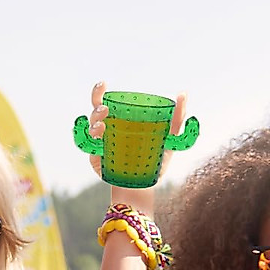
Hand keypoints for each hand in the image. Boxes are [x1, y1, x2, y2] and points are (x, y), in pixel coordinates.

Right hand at [86, 80, 187, 198]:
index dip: (98, 92)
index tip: (103, 84)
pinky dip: (87, 143)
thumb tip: (183, 94)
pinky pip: (86, 150)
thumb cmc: (156, 160)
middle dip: (96, 109)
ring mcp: (100, 146)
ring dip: (93, 125)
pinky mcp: (97, 161)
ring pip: (89, 130)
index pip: (103, 103)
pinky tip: (97, 141)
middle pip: (93, 114)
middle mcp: (106, 131)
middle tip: (105, 110)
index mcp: (119, 121)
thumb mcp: (169, 139)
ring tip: (102, 128)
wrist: (148, 186)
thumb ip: (177, 118)